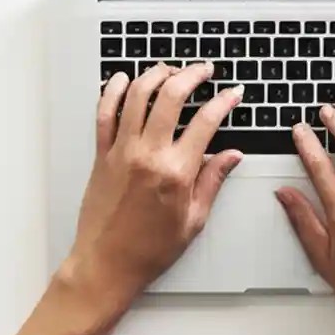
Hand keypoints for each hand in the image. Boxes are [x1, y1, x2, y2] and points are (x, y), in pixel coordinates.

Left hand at [4, 62, 242, 334]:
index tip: (232, 93)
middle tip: (204, 70)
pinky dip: (114, 91)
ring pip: (137, 95)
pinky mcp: (101, 155)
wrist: (106, 264)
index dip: (223, 101)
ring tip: (170, 70)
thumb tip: (232, 156)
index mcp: (176, 172)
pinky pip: (105, 113)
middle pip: (171, 96)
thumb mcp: (193, 219)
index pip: (206, 122)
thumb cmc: (148, 249)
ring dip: (156, 74)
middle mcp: (148, 155)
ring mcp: (121, 151)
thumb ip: (212, 181)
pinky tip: (124, 79)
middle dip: (192, 75)